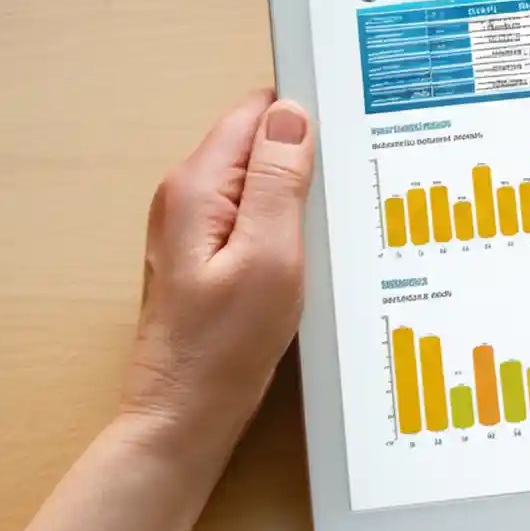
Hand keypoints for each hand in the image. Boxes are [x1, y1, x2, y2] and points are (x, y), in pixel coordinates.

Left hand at [121, 89, 314, 455]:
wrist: (182, 417)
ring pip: (260, 184)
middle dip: (305, 162)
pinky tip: (310, 257)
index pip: (255, 112)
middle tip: (345, 200)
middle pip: (258, 146)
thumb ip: (279, 181)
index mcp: (197, 186)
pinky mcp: (205, 257)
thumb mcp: (268, 258)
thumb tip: (292, 113)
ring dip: (299, 199)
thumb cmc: (224, 347)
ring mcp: (193, 228)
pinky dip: (286, 228)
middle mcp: (187, 197)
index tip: (346, 142)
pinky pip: (254, 219)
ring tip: (332, 232)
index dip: (303, 119)